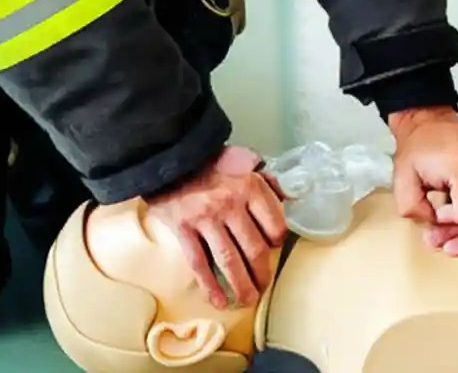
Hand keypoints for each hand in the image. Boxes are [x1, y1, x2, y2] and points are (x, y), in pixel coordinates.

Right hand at [145, 145, 286, 309]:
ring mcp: (205, 219)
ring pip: (229, 261)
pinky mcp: (183, 229)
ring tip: (247, 300)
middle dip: (262, 273)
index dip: (278, 240)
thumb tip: (289, 198)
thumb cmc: (210, 161)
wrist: (168, 157)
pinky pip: (199, 264)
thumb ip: (267, 180)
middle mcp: (230, 204)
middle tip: (263, 286)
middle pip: (254, 248)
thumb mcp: (245, 161)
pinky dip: (210, 286)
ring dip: (241, 285)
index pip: (274, 224)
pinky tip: (218, 300)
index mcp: (250, 187)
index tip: (274, 248)